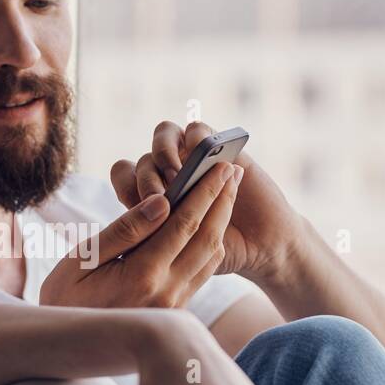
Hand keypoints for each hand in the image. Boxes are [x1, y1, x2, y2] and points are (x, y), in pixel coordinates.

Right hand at [39, 160, 240, 308]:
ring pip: (210, 258)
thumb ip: (124, 230)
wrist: (63, 349)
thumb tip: (162, 201)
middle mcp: (166, 294)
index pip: (184, 224)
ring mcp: (174, 307)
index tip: (221, 166)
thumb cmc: (64, 298)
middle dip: (223, 201)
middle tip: (234, 170)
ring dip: (221, 222)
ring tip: (227, 192)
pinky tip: (209, 226)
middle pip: (208, 239)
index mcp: (142, 276)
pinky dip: (210, 245)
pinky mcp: (175, 313)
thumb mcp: (82, 259)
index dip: (205, 192)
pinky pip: (201, 274)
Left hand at [111, 120, 302, 281]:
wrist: (260, 246)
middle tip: (161, 200)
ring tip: (176, 176)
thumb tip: (131, 218)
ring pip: (164, 134)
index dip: (127, 185)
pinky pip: (197, 129)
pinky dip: (196, 140)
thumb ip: (155, 234)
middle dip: (148, 179)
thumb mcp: (178, 252)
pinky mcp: (220, 150)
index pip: (124, 173)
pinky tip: (201, 162)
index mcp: (151, 195)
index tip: (139, 210)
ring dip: (165, 153)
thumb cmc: (215, 255)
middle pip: (144, 158)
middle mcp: (170, 173)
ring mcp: (193, 158)